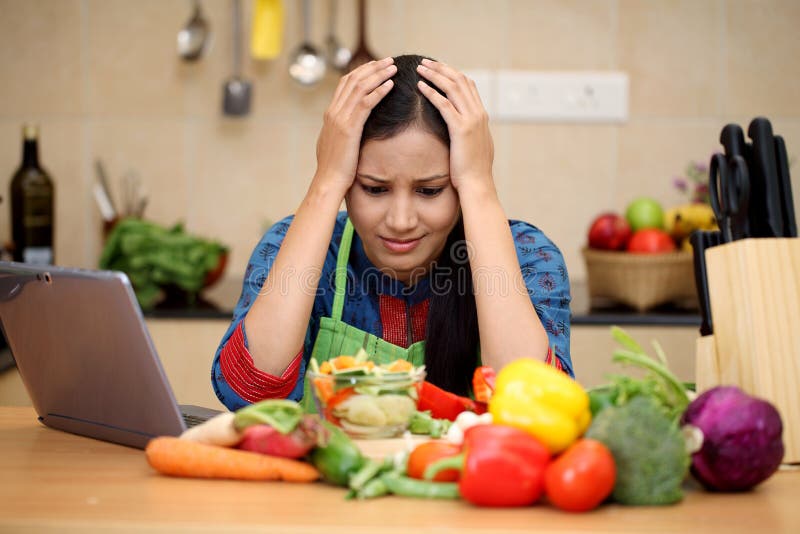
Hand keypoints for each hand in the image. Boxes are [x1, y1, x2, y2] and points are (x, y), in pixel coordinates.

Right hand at [313, 57, 396, 194]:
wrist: (328, 181)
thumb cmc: (336, 169)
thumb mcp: (337, 144)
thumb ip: (343, 131)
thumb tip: (351, 128)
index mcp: (331, 114)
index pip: (346, 83)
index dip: (362, 71)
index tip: (378, 66)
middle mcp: (334, 112)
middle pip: (353, 80)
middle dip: (372, 68)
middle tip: (389, 60)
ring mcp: (340, 119)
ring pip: (360, 87)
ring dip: (378, 75)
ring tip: (394, 67)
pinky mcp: (349, 128)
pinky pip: (365, 103)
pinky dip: (378, 91)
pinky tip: (391, 85)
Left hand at [416, 58, 494, 191]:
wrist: (477, 184)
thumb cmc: (472, 170)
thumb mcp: (474, 146)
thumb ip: (470, 132)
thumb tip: (463, 129)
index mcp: (481, 116)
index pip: (468, 85)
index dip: (452, 73)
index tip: (437, 68)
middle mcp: (478, 114)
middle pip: (460, 80)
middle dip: (441, 68)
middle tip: (425, 61)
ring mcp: (471, 120)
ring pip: (452, 87)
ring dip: (435, 75)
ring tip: (420, 68)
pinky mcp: (461, 129)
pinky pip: (444, 104)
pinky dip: (431, 92)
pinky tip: (420, 86)